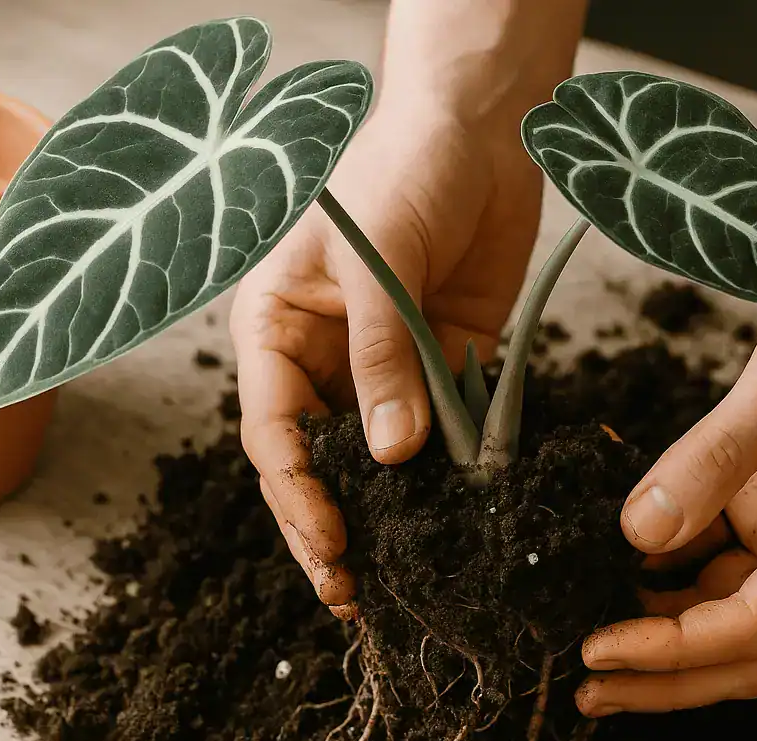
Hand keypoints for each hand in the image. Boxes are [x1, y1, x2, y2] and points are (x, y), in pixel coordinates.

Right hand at [230, 99, 543, 610]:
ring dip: (388, 522)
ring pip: (379, 466)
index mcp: (277, 330)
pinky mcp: (446, 372)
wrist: (481, 130)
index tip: (330, 547)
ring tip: (401, 585)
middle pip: (319, 465)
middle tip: (352, 595)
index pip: (274, 432)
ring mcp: (386, 372)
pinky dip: (447, 484)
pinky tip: (455, 528)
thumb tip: (393, 456)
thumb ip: (381, 354)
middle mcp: (324, 362)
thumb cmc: (401, 169)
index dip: (298, 497)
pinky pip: (443, 439)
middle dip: (331, 530)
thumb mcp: (374, 257)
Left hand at [574, 245, 756, 715]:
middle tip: (584, 690)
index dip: (669, 650)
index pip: (750, 628)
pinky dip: (673, 580)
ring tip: (586, 637)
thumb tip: (640, 532)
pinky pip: (725, 568)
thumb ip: (715, 457)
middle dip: (664, 679)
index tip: (598, 650)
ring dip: (664, 635)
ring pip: (730, 619)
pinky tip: (619, 570)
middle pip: (744, 653)